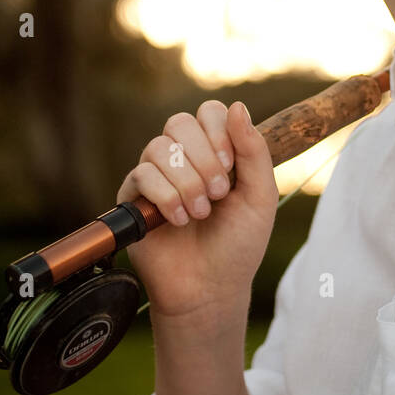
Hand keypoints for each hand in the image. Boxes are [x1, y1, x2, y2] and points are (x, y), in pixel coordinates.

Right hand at [117, 100, 278, 334]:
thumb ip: (254, 151)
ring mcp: (156, 176)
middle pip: (179, 122)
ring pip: (159, 148)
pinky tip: (179, 220)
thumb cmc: (238, 245)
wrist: (210, 288)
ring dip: (187, 182)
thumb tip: (238, 105)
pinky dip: (166, 197)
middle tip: (219, 193)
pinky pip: (142, 175)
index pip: (209, 112)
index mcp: (215, 152)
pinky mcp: (134, 198)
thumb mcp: (260, 197)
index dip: (219, 132)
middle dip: (203, 158)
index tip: (232, 166)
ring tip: (201, 213)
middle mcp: (183, 159)